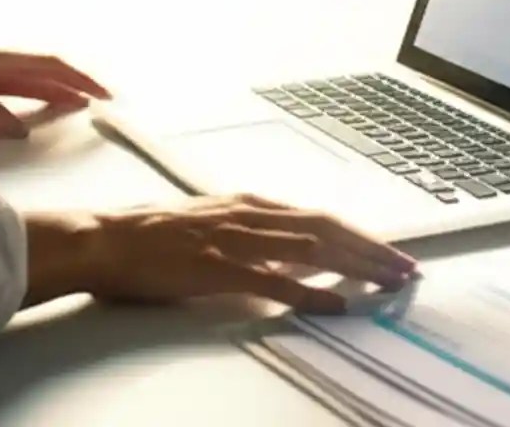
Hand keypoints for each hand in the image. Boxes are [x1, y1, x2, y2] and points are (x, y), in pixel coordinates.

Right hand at [23, 194, 418, 313]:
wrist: (103, 238)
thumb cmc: (146, 234)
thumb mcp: (205, 224)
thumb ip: (245, 235)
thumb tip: (282, 256)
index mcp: (246, 205)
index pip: (317, 217)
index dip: (358, 234)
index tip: (386, 250)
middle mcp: (249, 215)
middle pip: (327, 228)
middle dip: (372, 248)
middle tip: (407, 267)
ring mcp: (236, 239)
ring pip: (312, 249)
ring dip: (357, 265)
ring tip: (389, 282)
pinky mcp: (219, 267)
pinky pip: (276, 281)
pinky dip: (312, 292)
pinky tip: (337, 304)